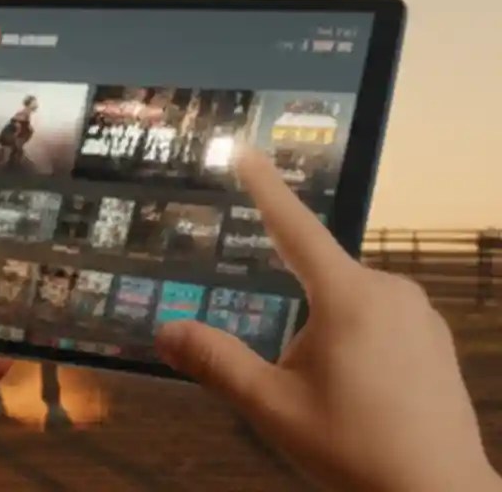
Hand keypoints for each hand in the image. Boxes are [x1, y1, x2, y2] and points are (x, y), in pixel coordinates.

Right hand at [156, 148, 500, 490]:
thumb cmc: (355, 449)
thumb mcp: (272, 408)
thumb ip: (217, 363)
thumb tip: (165, 330)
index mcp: (349, 298)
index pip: (295, 229)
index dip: (264, 188)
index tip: (244, 149)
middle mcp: (389, 291)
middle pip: (318, 284)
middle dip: (296, 328)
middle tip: (299, 390)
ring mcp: (419, 314)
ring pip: (347, 309)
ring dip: (325, 343)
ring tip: (333, 406)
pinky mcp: (435, 339)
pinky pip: (378, 326)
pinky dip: (356, 352)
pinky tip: (361, 402)